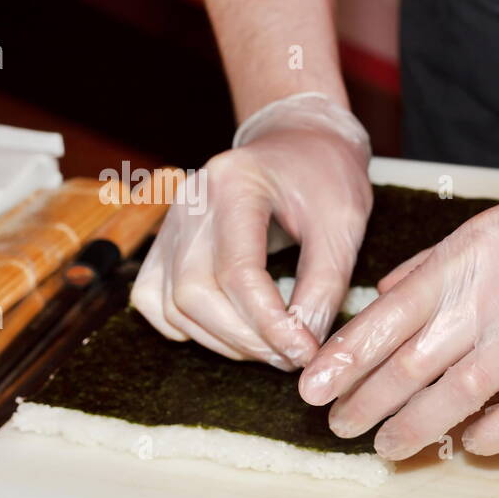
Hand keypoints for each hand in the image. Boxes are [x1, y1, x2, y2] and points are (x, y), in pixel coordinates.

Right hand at [132, 92, 372, 368]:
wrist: (300, 142)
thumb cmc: (326, 176)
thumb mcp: (343, 223)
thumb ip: (325, 283)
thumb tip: (304, 344)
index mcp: (234, 184)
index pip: (238, 272)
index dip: (271, 324)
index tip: (305, 352)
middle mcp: (189, 200)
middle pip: (196, 293)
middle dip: (246, 339)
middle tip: (292, 356)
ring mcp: (170, 221)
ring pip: (173, 304)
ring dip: (223, 340)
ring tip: (273, 347)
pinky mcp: (164, 241)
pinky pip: (154, 300)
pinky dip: (189, 328)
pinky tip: (233, 331)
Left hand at [298, 138, 498, 457]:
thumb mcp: (488, 224)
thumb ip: (434, 266)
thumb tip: (386, 299)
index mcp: (464, 260)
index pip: (387, 318)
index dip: (345, 358)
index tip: (313, 387)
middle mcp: (492, 299)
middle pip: (412, 365)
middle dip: (367, 402)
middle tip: (339, 426)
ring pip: (458, 396)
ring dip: (415, 428)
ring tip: (387, 447)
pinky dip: (490, 436)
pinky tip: (468, 444)